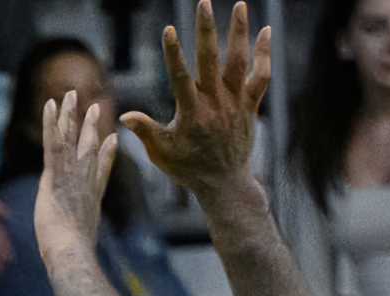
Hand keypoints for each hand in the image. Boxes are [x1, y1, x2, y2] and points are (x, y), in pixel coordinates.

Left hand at [33, 91, 119, 259]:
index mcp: (92, 200)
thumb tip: (79, 260)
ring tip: (70, 95)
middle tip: (95, 106)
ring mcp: (72, 177)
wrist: (72, 252)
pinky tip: (49, 104)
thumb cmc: (74, 257)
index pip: (101, 172)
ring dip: (71, 115)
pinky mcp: (55, 175)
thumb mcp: (80, 248)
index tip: (112, 140)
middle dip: (92, 127)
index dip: (107, 154)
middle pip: (90, 148)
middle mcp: (85, 183)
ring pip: (72, 139)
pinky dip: (50, 123)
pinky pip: (53, 143)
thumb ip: (81, 245)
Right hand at [119, 1, 271, 197]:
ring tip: (239, 4)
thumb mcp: (162, 154)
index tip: (169, 30)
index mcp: (191, 113)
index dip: (174, 54)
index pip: (180, 78)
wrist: (225, 184)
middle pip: (211, 60)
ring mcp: (235, 104)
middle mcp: (215, 104)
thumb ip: (145, 132)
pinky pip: (261, 78)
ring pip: (239, 63)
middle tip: (203, 3)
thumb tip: (123, 116)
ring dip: (239, 32)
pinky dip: (264, 55)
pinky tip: (265, 31)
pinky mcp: (250, 107)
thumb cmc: (189, 169)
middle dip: (206, 31)